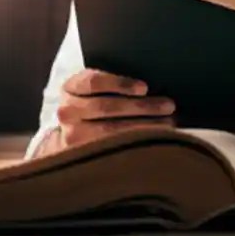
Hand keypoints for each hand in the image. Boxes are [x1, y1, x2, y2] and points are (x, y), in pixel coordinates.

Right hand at [54, 68, 175, 148]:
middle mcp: (67, 111)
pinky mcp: (82, 153)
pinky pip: (113, 147)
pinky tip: (154, 139)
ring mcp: (72, 134)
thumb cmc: (95, 102)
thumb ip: (114, 83)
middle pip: (106, 107)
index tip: (144, 88)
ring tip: (168, 122)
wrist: (76, 132)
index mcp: (71, 87)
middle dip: (141, 107)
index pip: (94, 82)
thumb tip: (149, 87)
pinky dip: (136, 141)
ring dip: (144, 125)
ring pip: (111, 130)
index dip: (120, 84)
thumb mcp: (96, 88)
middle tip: (168, 105)